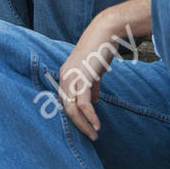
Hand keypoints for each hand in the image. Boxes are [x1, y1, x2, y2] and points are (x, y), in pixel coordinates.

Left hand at [57, 24, 114, 140]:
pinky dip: (90, 117)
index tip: (85, 127)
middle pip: (65, 109)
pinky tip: (97, 125)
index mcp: (65, 75)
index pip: (64, 101)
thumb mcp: (94, 71)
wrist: (105, 32)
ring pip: (72, 110)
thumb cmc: (100, 49)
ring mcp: (72, 78)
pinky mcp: (82, 78)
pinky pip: (83, 104)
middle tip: (90, 136)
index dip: (73, 116)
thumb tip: (93, 102)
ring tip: (95, 135)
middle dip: (78, 125)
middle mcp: (64, 77)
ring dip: (84, 125)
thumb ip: (92, 86)